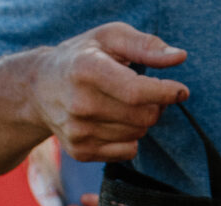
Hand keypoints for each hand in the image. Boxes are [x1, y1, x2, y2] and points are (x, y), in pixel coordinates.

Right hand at [32, 24, 188, 162]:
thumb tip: (180, 57)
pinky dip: (130, 138)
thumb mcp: (109, 38)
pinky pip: (127, 152)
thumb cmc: (82, 56)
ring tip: (124, 104)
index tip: (181, 90)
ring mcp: (79, 131)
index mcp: (86, 70)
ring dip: (141, 121)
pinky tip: (114, 121)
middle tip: (148, 93)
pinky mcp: (81, 152)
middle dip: (155, 106)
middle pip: (143, 118)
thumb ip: (146, 46)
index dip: (165, 93)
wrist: (39, 87)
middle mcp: (79, 104)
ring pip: (137, 135)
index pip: (137, 92)